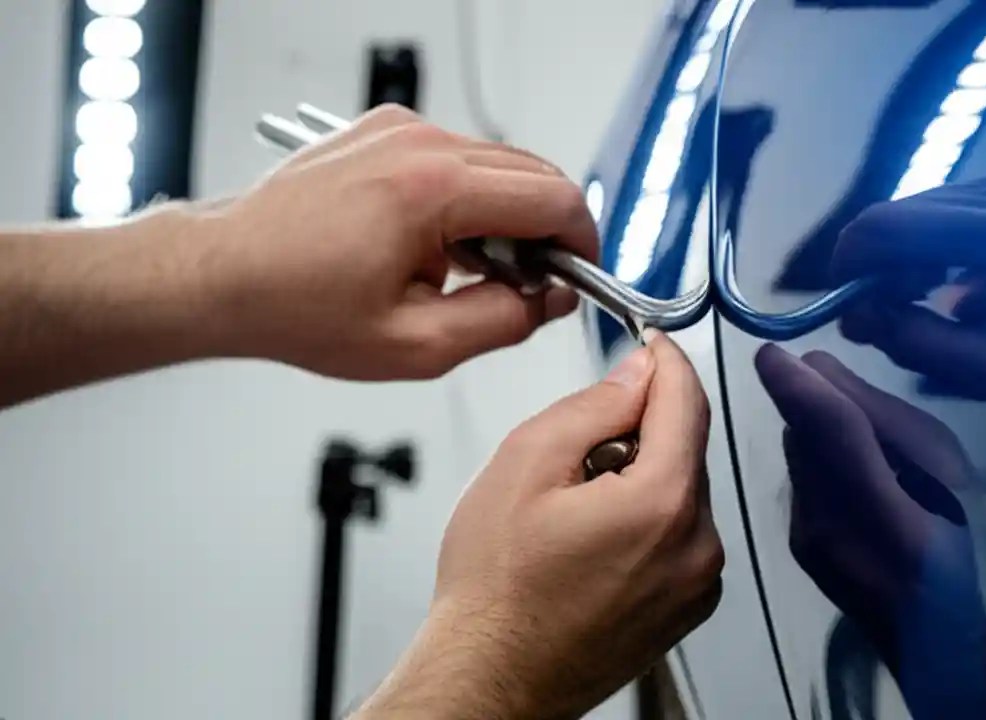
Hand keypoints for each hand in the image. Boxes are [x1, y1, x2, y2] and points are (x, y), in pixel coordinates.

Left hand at [197, 104, 597, 378]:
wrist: (223, 274)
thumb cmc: (295, 306)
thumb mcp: (417, 345)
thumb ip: (504, 322)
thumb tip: (550, 301)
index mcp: (432, 189)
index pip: (552, 198)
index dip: (582, 243)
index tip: (580, 276)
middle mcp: (419, 144)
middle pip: (532, 172)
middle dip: (547, 230)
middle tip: (532, 285)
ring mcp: (399, 131)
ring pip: (497, 163)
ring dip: (507, 215)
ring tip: (473, 272)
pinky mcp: (383, 133)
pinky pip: (457, 158)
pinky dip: (468, 198)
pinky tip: (441, 246)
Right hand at [357, 332, 721, 719]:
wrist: (490, 677)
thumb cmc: (495, 590)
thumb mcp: (526, 463)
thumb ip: (593, 406)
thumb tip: (638, 374)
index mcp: (662, 504)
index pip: (687, 401)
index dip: (665, 362)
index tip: (649, 346)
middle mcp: (696, 546)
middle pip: (685, 448)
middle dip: (639, 431)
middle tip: (575, 453)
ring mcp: (697, 583)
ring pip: (682, 491)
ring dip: (641, 479)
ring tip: (576, 513)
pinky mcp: (687, 606)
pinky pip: (680, 535)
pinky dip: (648, 521)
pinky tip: (593, 544)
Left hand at [755, 345, 985, 717]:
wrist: (932, 637)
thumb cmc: (953, 548)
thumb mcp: (943, 476)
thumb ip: (886, 424)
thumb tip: (822, 373)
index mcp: (887, 512)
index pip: (832, 431)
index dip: (801, 387)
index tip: (771, 352)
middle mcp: (833, 528)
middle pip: (806, 437)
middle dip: (812, 402)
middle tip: (840, 389)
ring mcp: (808, 538)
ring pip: (798, 457)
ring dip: (814, 432)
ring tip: (861, 444)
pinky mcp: (797, 544)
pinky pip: (800, 481)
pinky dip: (817, 462)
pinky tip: (851, 477)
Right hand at [834, 171, 985, 401]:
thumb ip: (915, 344)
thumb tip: (854, 314)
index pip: (893, 225)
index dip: (850, 260)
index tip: (845, 301)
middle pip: (896, 212)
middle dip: (873, 262)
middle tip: (887, 308)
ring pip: (912, 204)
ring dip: (899, 251)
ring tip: (924, 292)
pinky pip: (938, 202)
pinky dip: (924, 238)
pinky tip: (946, 273)